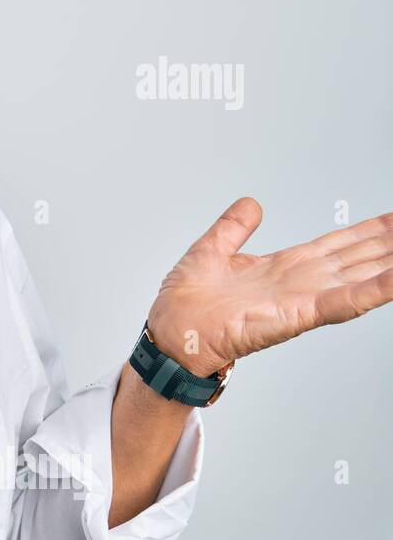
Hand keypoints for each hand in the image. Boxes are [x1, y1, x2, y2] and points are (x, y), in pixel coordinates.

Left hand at [147, 197, 392, 375]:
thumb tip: (252, 204)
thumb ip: (233, 227)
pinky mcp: (296, 316)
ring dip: (390, 265)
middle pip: (358, 258)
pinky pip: (342, 303)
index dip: (369, 232)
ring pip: (361, 277)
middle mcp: (299, 283)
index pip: (337, 245)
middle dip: (389, 245)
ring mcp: (301, 300)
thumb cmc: (184, 305)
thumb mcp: (210, 251)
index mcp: (283, 267)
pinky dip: (373, 291)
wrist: (168, 336)